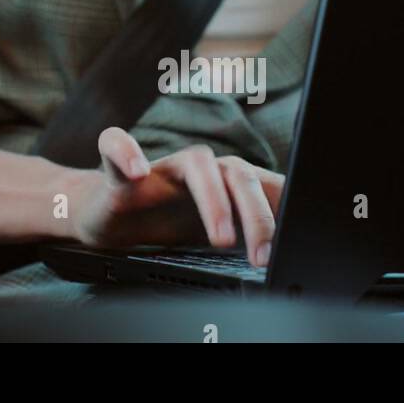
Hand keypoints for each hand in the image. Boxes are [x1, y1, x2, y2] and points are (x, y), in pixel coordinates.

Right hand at [71, 127, 284, 266]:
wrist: (109, 215)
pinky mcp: (120, 173)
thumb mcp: (213, 234)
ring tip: (222, 239)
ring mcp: (162, 167)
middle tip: (262, 256)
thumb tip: (290, 254)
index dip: (283, 212)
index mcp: (226, 182)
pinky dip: (126, 152)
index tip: (294, 246)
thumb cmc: (165, 221)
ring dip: (213, 200)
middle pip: (238, 174)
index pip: (265, 185)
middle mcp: (200, 168)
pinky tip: (136, 170)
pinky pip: (117, 146)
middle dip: (256, 216)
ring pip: (197, 163)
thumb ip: (250, 233)